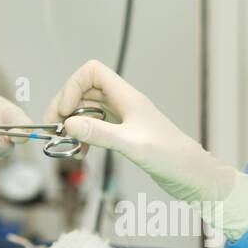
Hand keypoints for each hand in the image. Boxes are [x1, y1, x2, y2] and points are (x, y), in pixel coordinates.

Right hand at [44, 60, 247, 238]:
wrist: (193, 175)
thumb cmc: (170, 156)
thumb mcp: (131, 145)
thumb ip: (99, 134)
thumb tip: (67, 124)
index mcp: (127, 97)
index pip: (92, 72)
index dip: (73, 86)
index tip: (66, 112)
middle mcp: (123, 104)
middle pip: (84, 91)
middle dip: (65, 106)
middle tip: (53, 128)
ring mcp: (123, 118)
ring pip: (87, 110)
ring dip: (72, 123)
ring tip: (65, 143)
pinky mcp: (124, 134)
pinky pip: (95, 127)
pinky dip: (83, 136)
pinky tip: (81, 152)